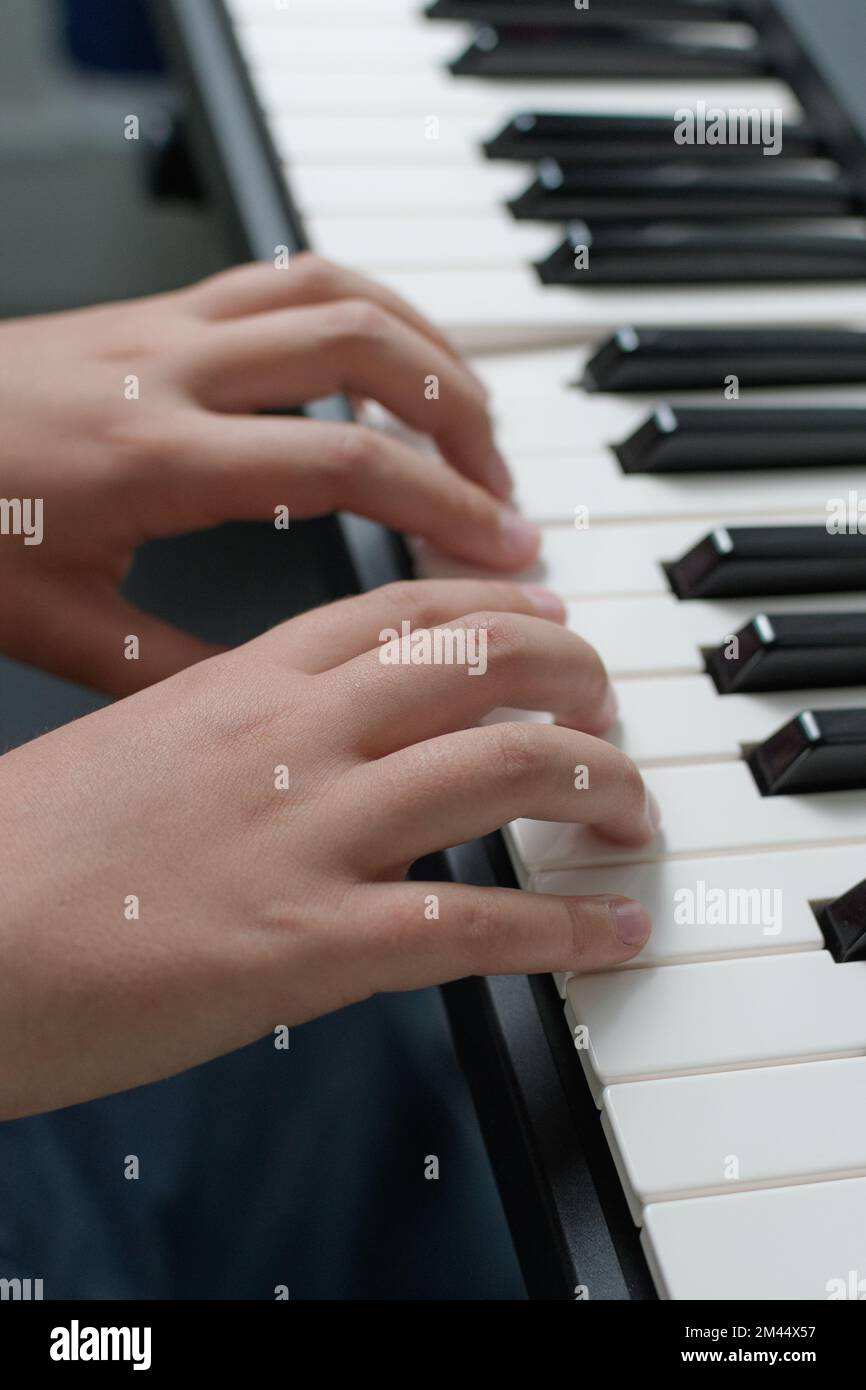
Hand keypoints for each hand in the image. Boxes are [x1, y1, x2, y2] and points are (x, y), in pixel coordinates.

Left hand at [0, 256, 537, 694]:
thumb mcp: (61, 628)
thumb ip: (179, 669)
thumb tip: (277, 709)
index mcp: (156, 461)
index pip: (347, 466)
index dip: (446, 508)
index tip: (505, 552)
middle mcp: (172, 374)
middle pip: (365, 353)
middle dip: (461, 421)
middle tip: (505, 491)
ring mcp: (165, 327)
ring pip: (335, 293)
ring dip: (426, 349)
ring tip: (475, 420)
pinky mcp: (155, 310)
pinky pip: (286, 275)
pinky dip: (363, 305)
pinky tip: (389, 354)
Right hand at [0, 579, 655, 1118]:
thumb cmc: (23, 851)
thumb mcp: (134, 738)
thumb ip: (233, 721)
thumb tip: (305, 732)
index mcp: (244, 679)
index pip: (409, 609)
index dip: (504, 609)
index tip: (554, 623)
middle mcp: (291, 734)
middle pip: (481, 663)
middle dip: (577, 679)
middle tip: (611, 712)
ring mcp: (307, 833)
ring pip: (504, 766)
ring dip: (599, 784)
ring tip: (630, 810)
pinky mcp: (308, 944)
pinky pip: (476, 926)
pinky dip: (565, 927)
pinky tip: (609, 931)